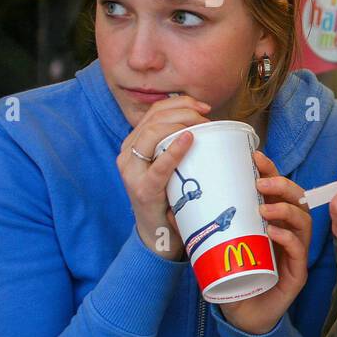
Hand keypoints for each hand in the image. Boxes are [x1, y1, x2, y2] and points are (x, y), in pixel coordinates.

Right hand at [116, 95, 210, 258]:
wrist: (159, 234)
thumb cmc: (170, 195)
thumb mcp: (171, 164)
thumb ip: (178, 145)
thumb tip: (207, 122)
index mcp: (134, 142)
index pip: (154, 111)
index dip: (180, 103)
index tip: (205, 108)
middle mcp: (127, 153)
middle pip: (155, 118)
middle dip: (185, 112)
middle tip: (209, 121)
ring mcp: (132, 171)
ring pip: (153, 133)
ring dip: (182, 125)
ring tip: (203, 129)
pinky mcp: (143, 189)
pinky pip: (159, 165)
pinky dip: (175, 150)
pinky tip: (189, 139)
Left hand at [218, 152, 312, 334]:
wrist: (242, 315)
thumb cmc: (232, 278)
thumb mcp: (217, 246)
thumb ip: (203, 227)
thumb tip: (175, 205)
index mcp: (273, 220)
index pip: (278, 189)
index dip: (270, 170)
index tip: (254, 156)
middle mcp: (289, 231)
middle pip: (297, 199)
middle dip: (281, 185)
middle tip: (260, 182)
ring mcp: (296, 252)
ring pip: (303, 221)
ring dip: (285, 209)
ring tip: (263, 208)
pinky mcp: (297, 272)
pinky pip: (299, 249)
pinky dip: (287, 237)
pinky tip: (272, 231)